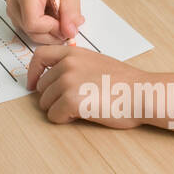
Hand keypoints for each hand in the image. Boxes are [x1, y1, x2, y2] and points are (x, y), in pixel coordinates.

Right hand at [6, 0, 84, 43]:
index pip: (33, 22)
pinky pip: (31, 34)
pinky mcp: (16, 18)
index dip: (52, 28)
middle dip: (53, 34)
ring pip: (32, 35)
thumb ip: (71, 14)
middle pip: (32, 31)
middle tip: (68, 25)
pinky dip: (45, 33)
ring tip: (60, 20)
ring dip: (51, 34)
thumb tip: (70, 33)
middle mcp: (15, 2)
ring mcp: (13, 12)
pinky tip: (52, 21)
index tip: (66, 25)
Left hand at [26, 44, 143, 127]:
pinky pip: (54, 116)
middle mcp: (67, 65)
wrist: (142, 93)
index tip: (32, 84)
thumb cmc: (126, 83)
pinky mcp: (71, 101)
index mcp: (73, 54)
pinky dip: (66, 120)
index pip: (39, 56)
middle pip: (42, 87)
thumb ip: (76, 65)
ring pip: (46, 104)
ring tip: (84, 107)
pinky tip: (84, 114)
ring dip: (60, 110)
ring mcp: (67, 83)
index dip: (33, 72)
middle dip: (53, 98)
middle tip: (75, 103)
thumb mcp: (97, 63)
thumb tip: (58, 79)